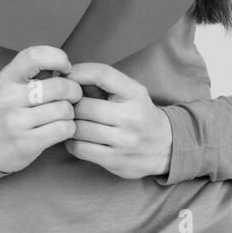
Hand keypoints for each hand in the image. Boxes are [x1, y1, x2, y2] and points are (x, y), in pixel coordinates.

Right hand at [0, 46, 83, 173]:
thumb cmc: (11, 110)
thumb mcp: (13, 85)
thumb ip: (36, 72)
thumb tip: (68, 68)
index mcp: (7, 77)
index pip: (34, 56)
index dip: (57, 57)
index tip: (66, 69)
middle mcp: (9, 98)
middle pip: (59, 87)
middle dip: (74, 91)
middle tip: (73, 96)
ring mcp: (15, 122)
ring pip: (64, 109)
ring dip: (70, 113)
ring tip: (63, 115)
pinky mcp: (25, 143)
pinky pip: (63, 129)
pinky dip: (69, 128)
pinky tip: (61, 128)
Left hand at [62, 62, 172, 178]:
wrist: (165, 147)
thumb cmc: (138, 114)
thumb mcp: (130, 92)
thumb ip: (102, 83)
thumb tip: (65, 76)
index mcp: (135, 94)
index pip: (102, 74)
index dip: (79, 72)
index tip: (67, 76)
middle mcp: (131, 117)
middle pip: (84, 105)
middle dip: (71, 104)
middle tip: (67, 104)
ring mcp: (123, 141)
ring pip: (78, 128)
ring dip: (70, 124)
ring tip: (73, 121)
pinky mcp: (114, 160)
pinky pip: (79, 148)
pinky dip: (71, 142)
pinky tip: (77, 138)